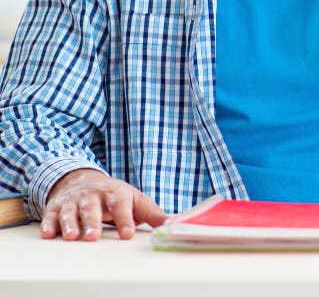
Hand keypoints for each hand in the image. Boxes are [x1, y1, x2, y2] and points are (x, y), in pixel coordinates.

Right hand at [41, 168, 166, 241]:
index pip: (121, 205)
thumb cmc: (114, 195)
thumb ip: (151, 213)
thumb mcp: (135, 200)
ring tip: (72, 237)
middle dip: (93, 222)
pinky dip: (48, 224)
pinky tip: (49, 234)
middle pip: (93, 208)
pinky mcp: (56, 208)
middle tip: (94, 237)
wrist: (83, 179)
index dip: (125, 219)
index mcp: (115, 194)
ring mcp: (74, 201)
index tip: (127, 234)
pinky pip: (50, 216)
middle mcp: (94, 196)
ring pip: (71, 212)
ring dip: (71, 224)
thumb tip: (171, 223)